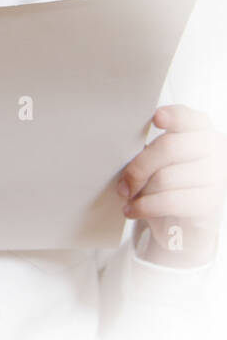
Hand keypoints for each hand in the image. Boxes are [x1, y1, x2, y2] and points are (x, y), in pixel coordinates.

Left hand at [117, 105, 225, 267]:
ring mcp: (216, 175)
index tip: (156, 118)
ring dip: (140, 191)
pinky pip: (169, 201)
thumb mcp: (156, 159)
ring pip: (165, 177)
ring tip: (131, 198)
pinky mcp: (210, 202)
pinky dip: (145, 207)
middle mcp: (214, 149)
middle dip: (138, 168)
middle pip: (169, 147)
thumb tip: (123, 149)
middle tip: (123, 184)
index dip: (173, 117)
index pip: (188, 117)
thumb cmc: (165, 183)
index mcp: (199, 130)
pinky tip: (134, 210)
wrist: (182, 222)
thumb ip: (150, 148)